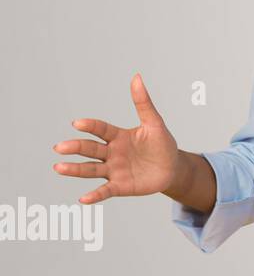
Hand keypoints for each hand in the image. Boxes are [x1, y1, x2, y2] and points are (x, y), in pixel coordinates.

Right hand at [52, 73, 180, 204]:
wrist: (173, 168)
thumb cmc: (162, 144)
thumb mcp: (155, 123)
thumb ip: (143, 103)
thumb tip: (137, 77)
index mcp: (119, 136)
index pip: (101, 130)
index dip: (90, 126)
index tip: (77, 123)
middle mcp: (111, 153)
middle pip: (90, 149)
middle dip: (76, 148)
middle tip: (60, 147)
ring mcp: (114, 170)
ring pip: (91, 169)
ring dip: (75, 169)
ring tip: (59, 168)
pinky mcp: (120, 186)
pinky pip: (105, 190)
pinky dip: (95, 195)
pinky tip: (83, 198)